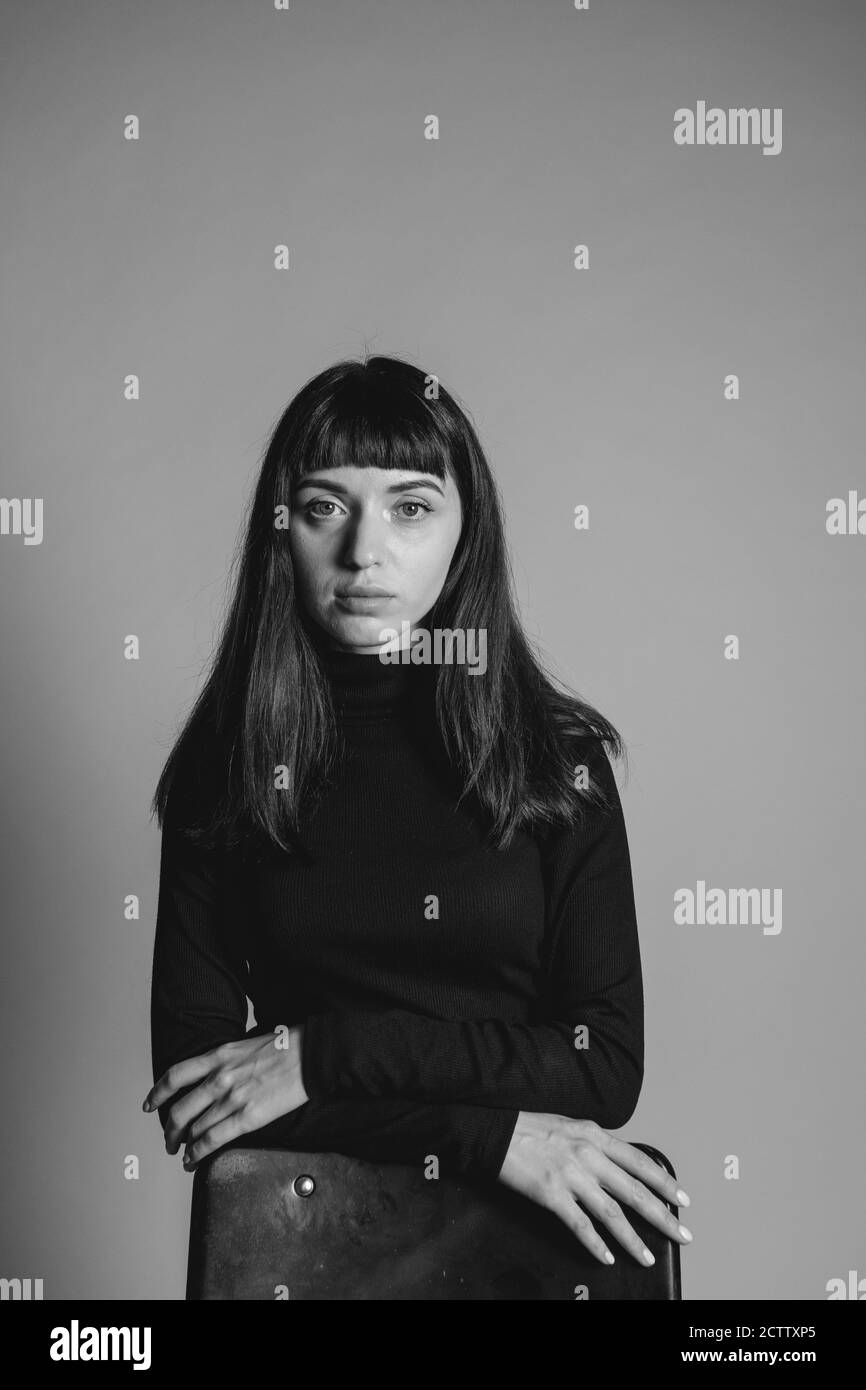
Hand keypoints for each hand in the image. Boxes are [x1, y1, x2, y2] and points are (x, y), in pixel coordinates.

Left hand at [143, 1026, 308, 1167]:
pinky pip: (213, 1140)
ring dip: (183, 1145)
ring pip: (194, 1128)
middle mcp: (219, 1077)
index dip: (157, 1093)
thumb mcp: (246, 1045)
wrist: (311, 1055)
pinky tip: (194, 1159)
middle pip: (180, 1109)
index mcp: (219, 1056)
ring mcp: (232, 1098)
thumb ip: (227, 1060)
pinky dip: (198, 1153)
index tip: (149, 1105)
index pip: (175, 1076)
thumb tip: (216, 1074)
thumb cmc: (285, 1047)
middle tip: (169, 1140)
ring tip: (182, 1154)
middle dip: (169, 1129)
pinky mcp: (248, 1117)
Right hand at [496, 1112, 691, 1266]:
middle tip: (682, 1234)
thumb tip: (616, 1165)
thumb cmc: (531, 1129)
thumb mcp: (571, 1127)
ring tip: (648, 1257)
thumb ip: (595, 1145)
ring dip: (633, 1239)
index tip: (682, 1199)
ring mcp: (571, 1176)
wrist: (496, 1131)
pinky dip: (596, 1244)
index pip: (640, 1163)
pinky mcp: (552, 1195)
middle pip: (634, 1191)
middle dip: (662, 1216)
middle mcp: (589, 1155)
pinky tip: (608, 1258)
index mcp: (595, 1136)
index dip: (665, 1183)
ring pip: (612, 1213)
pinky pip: (580, 1225)